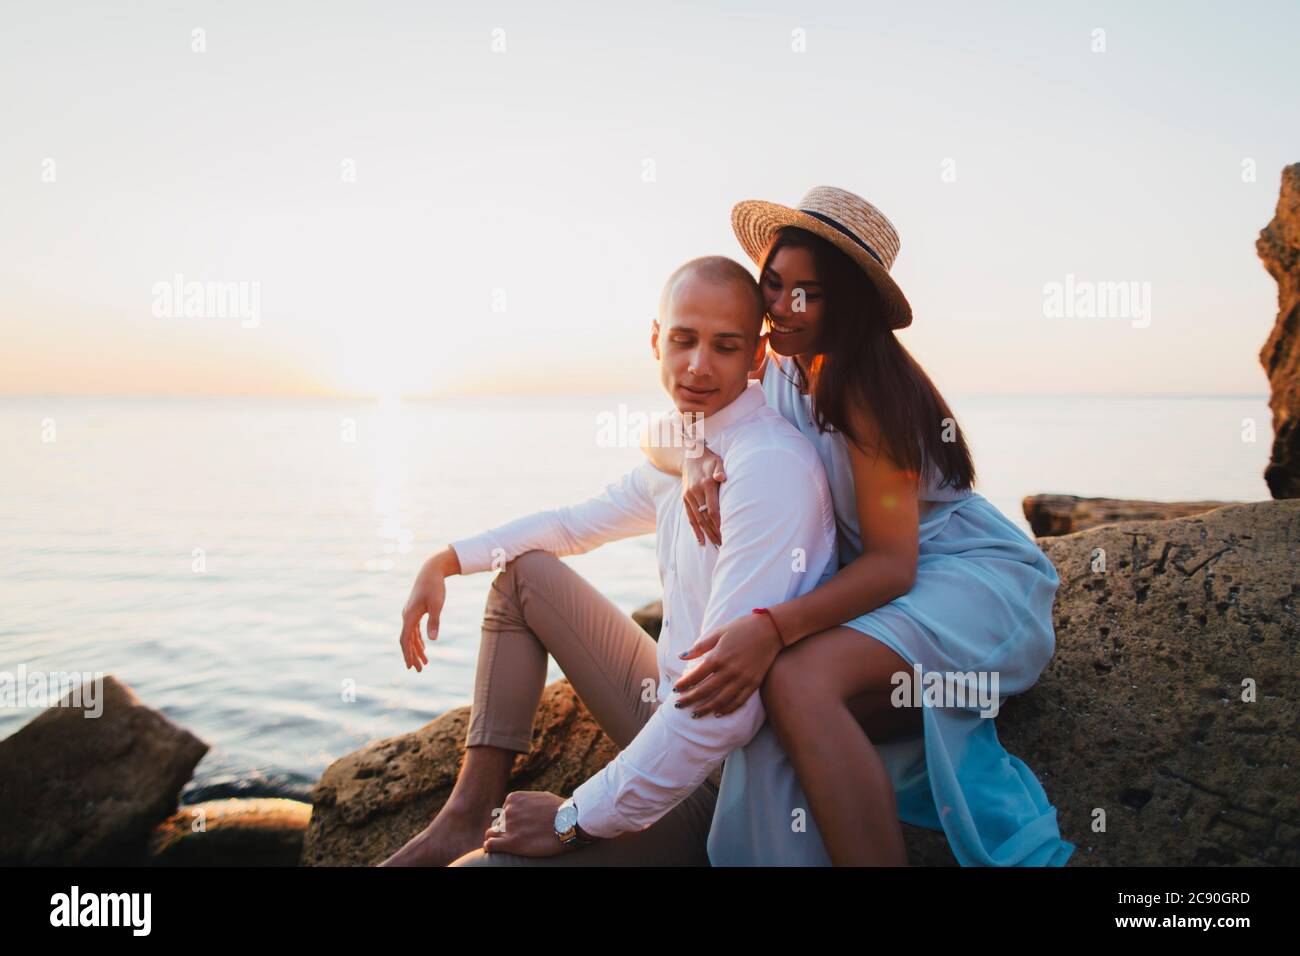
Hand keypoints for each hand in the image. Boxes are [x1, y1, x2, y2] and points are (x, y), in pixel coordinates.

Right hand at [398, 548, 458, 671]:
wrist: (431, 571)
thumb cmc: (435, 587)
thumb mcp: (437, 605)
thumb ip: (434, 622)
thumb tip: (432, 640)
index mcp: (409, 616)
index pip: (405, 640)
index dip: (407, 654)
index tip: (411, 666)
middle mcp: (406, 616)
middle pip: (407, 641)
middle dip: (412, 656)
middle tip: (419, 670)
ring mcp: (410, 614)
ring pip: (411, 636)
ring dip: (417, 649)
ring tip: (424, 662)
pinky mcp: (415, 611)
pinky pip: (414, 630)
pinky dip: (418, 639)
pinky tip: (424, 647)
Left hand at [482, 791, 575, 856]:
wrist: (569, 822)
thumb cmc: (559, 810)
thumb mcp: (541, 797)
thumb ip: (528, 801)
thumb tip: (525, 805)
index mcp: (513, 798)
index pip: (503, 811)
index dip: (512, 821)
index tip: (522, 827)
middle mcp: (508, 811)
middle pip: (498, 823)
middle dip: (506, 830)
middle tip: (519, 837)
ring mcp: (508, 826)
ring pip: (491, 834)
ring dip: (498, 839)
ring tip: (508, 845)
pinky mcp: (511, 842)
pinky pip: (490, 845)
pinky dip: (490, 848)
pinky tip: (497, 850)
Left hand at [673, 610, 784, 716]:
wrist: (770, 629)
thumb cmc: (742, 628)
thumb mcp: (718, 632)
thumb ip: (700, 646)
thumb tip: (681, 656)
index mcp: (718, 657)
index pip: (695, 676)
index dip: (683, 685)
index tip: (675, 690)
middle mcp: (729, 671)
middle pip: (705, 692)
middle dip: (689, 700)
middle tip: (678, 706)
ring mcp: (742, 679)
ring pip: (720, 701)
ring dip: (705, 709)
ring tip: (694, 714)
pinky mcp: (754, 683)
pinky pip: (738, 701)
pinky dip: (727, 709)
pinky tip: (718, 713)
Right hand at [682, 442, 725, 545]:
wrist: (689, 457)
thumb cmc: (709, 460)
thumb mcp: (717, 461)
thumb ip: (720, 469)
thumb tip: (722, 478)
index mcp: (706, 484)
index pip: (713, 508)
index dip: (719, 522)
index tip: (728, 532)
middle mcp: (696, 492)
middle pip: (706, 517)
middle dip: (716, 531)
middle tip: (725, 543)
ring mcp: (689, 496)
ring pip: (698, 519)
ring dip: (707, 533)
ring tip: (717, 544)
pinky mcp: (685, 499)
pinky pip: (690, 517)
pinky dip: (696, 530)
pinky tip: (701, 540)